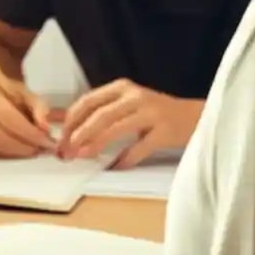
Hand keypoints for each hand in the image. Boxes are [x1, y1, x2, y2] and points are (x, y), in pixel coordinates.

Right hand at [0, 81, 54, 158]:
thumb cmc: (6, 93)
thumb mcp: (26, 93)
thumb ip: (39, 108)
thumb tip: (45, 128)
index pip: (11, 120)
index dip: (31, 134)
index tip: (48, 143)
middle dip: (22, 147)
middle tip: (42, 151)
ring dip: (15, 152)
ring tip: (33, 151)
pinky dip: (5, 153)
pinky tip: (19, 152)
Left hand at [59, 79, 202, 168]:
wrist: (194, 117)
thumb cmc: (154, 113)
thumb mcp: (125, 104)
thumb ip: (97, 112)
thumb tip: (60, 122)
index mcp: (122, 88)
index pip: (88, 101)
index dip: (71, 120)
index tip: (60, 138)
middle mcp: (135, 96)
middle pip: (99, 114)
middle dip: (79, 134)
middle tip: (67, 151)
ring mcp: (151, 113)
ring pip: (116, 127)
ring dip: (96, 143)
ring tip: (83, 156)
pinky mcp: (165, 131)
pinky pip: (139, 147)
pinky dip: (125, 159)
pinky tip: (115, 166)